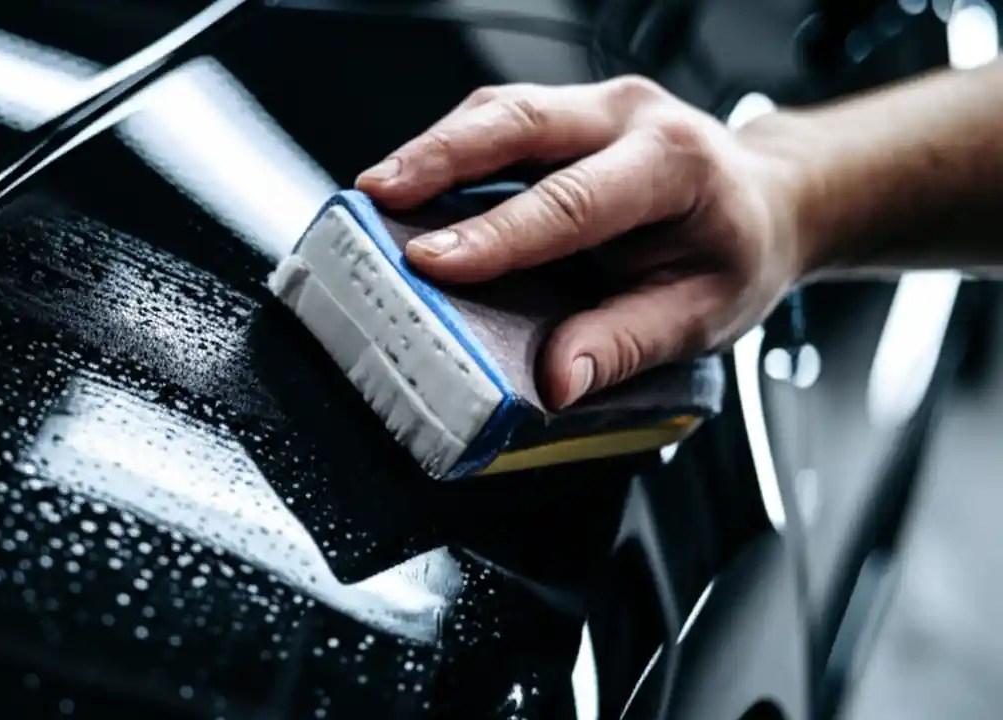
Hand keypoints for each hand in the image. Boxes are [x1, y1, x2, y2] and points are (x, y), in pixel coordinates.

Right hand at [356, 77, 807, 409]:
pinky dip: (448, 150)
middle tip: (378, 194)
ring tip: (378, 189)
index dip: (497, 234)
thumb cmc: (736, 254)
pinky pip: (498, 121)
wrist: (765, 202)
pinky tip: (412, 182)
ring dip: (433, 148)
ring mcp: (594, 105)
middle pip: (520, 121)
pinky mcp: (564, 115)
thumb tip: (556, 380)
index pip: (573, 200)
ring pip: (500, 110)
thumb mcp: (701, 315)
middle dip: (439, 158)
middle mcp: (630, 116)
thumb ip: (625, 345)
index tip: (432, 262)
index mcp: (673, 164)